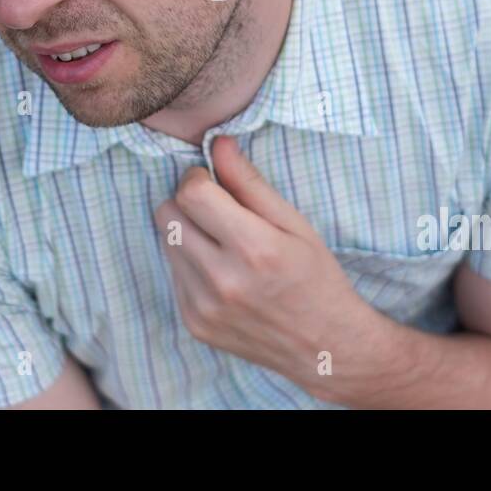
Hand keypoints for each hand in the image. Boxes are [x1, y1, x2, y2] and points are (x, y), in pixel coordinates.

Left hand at [152, 134, 370, 393]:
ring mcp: (203, 306)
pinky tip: (222, 272)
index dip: (199, 177)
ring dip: (187, 233)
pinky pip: (172, 274)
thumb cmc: (316, 277)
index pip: (192, 193)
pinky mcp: (193, 324)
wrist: (324, 347)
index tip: (213, 180)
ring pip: (166, 242)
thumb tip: (217, 143)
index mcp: (254, 248)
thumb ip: (250, 182)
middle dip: (188, 202)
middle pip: (168, 214)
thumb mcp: (294, 223)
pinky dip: (190, 264)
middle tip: (217, 210)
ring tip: (222, 243)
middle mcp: (223, 280)